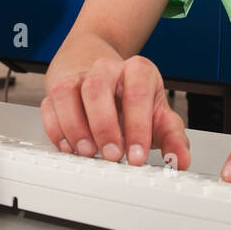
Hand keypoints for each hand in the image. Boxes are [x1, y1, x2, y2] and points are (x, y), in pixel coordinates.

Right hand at [40, 55, 190, 168]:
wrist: (105, 72)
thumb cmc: (134, 97)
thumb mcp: (159, 114)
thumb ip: (172, 138)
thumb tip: (180, 160)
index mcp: (137, 71)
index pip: (137, 93)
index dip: (137, 126)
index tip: (137, 155)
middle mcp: (106, 69)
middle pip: (98, 87)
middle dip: (104, 125)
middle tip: (112, 156)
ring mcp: (79, 77)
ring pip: (68, 92)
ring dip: (76, 127)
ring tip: (88, 153)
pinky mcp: (58, 88)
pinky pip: (50, 105)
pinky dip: (57, 129)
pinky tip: (69, 148)